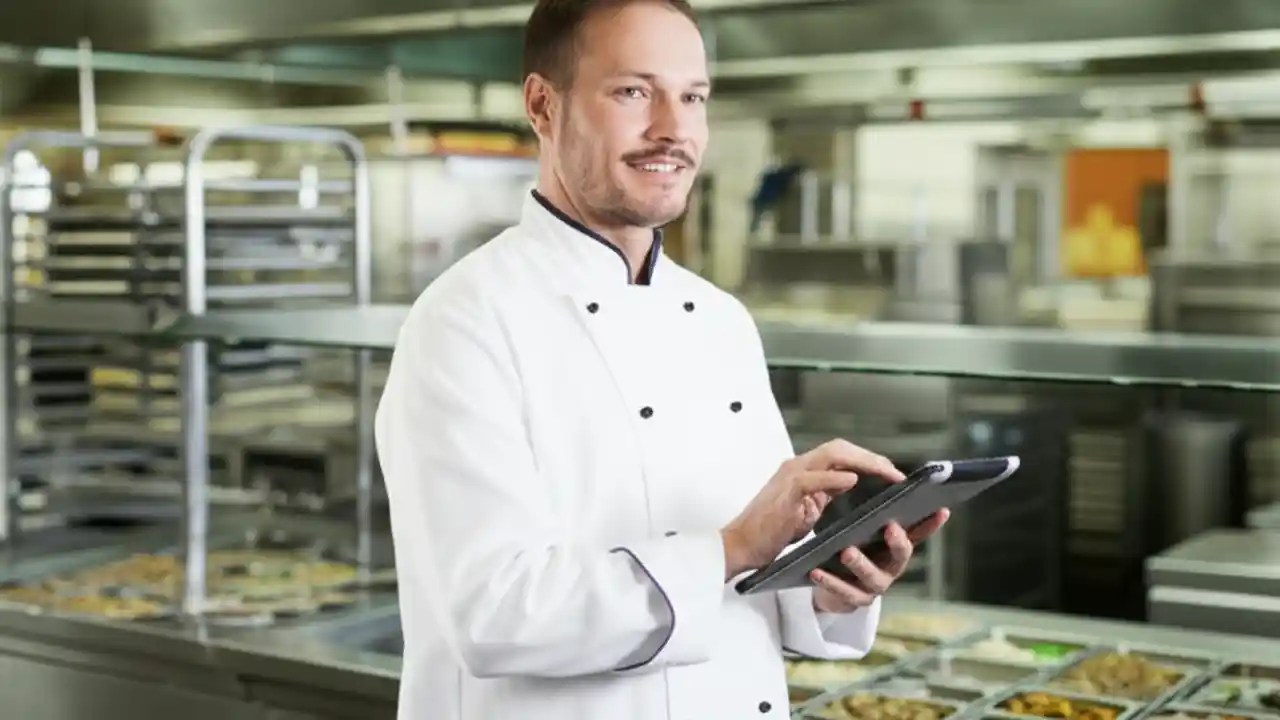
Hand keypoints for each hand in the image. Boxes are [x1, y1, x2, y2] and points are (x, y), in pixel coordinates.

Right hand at [721, 440, 903, 580]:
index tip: (890, 471)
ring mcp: (790, 477)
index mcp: (802, 471)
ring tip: (886, 473)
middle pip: (839, 449)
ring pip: (830, 456)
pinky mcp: (785, 494)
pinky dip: (833, 478)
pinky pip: (812, 479)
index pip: (839, 454)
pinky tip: (852, 481)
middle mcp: (796, 467)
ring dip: (862, 462)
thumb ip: (824, 493)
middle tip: (895, 473)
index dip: (866, 458)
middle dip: (871, 458)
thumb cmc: (770, 531)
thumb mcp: (805, 509)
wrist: (741, 545)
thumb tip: (849, 481)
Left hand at [810, 510, 949, 612]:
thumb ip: (872, 509)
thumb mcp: (861, 528)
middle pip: (902, 554)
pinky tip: (816, 571)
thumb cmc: (850, 546)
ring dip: (860, 563)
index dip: (932, 523)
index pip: (919, 532)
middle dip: (898, 542)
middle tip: (890, 527)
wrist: (829, 586)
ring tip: (846, 552)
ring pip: (872, 576)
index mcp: (895, 545)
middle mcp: (891, 565)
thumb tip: (879, 470)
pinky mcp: (855, 600)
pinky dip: (830, 582)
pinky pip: (844, 593)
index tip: (941, 509)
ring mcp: (875, 585)